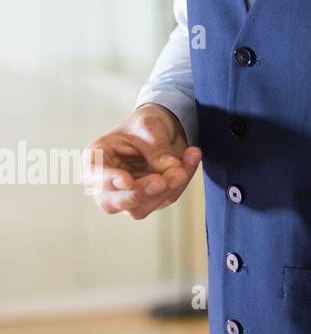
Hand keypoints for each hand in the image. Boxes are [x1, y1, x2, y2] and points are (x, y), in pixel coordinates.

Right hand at [83, 104, 202, 220]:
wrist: (162, 129)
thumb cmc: (145, 125)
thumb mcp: (150, 126)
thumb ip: (157, 148)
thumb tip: (170, 169)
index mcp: (96, 159)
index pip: (95, 176)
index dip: (108, 181)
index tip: (127, 181)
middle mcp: (107, 184)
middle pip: (113, 202)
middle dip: (141, 193)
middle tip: (163, 181)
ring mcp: (128, 195)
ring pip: (141, 208)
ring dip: (167, 189)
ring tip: (186, 162)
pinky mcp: (151, 200)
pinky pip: (166, 197)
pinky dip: (182, 181)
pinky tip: (192, 157)